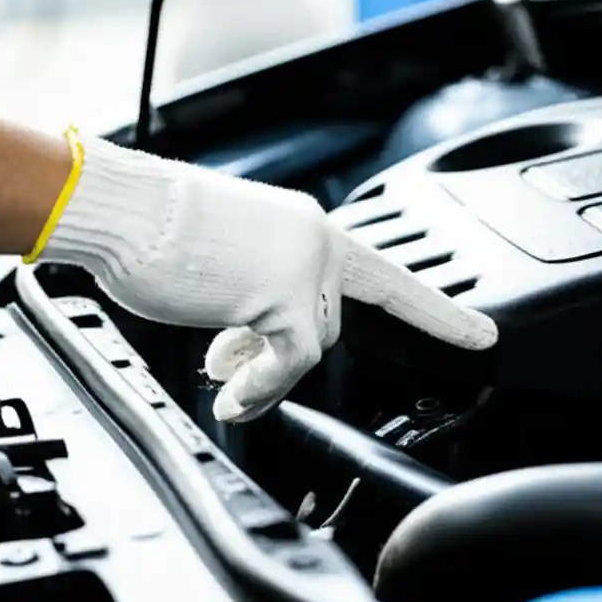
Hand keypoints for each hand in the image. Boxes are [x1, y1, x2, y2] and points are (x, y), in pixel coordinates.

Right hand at [37, 135, 497, 422]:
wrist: (120, 209)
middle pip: (329, 324)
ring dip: (266, 371)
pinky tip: (231, 392)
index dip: (435, 311)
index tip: (481, 335)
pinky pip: (291, 362)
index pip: (385, 275)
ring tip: (224, 378)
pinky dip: (262, 385)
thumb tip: (246, 350)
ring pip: (313, 346)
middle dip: (280, 352)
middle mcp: (315, 240)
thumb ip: (257, 297)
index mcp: (305, 226)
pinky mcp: (283, 294)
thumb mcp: (223, 262)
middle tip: (230, 364)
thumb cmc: (154, 231)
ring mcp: (304, 265)